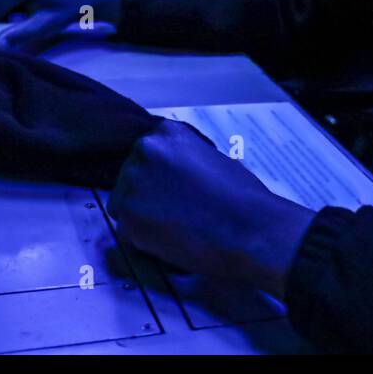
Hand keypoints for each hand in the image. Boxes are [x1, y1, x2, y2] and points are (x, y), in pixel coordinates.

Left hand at [108, 120, 315, 297]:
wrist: (248, 228)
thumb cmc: (240, 195)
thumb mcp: (210, 156)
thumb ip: (181, 157)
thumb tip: (169, 172)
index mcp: (165, 132)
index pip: (145, 153)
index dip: (156, 175)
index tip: (169, 188)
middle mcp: (143, 152)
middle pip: (129, 176)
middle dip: (146, 194)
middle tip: (172, 210)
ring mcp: (131, 185)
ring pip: (124, 204)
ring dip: (142, 216)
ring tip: (174, 226)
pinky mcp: (127, 220)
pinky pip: (127, 231)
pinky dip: (144, 240)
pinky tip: (170, 240)